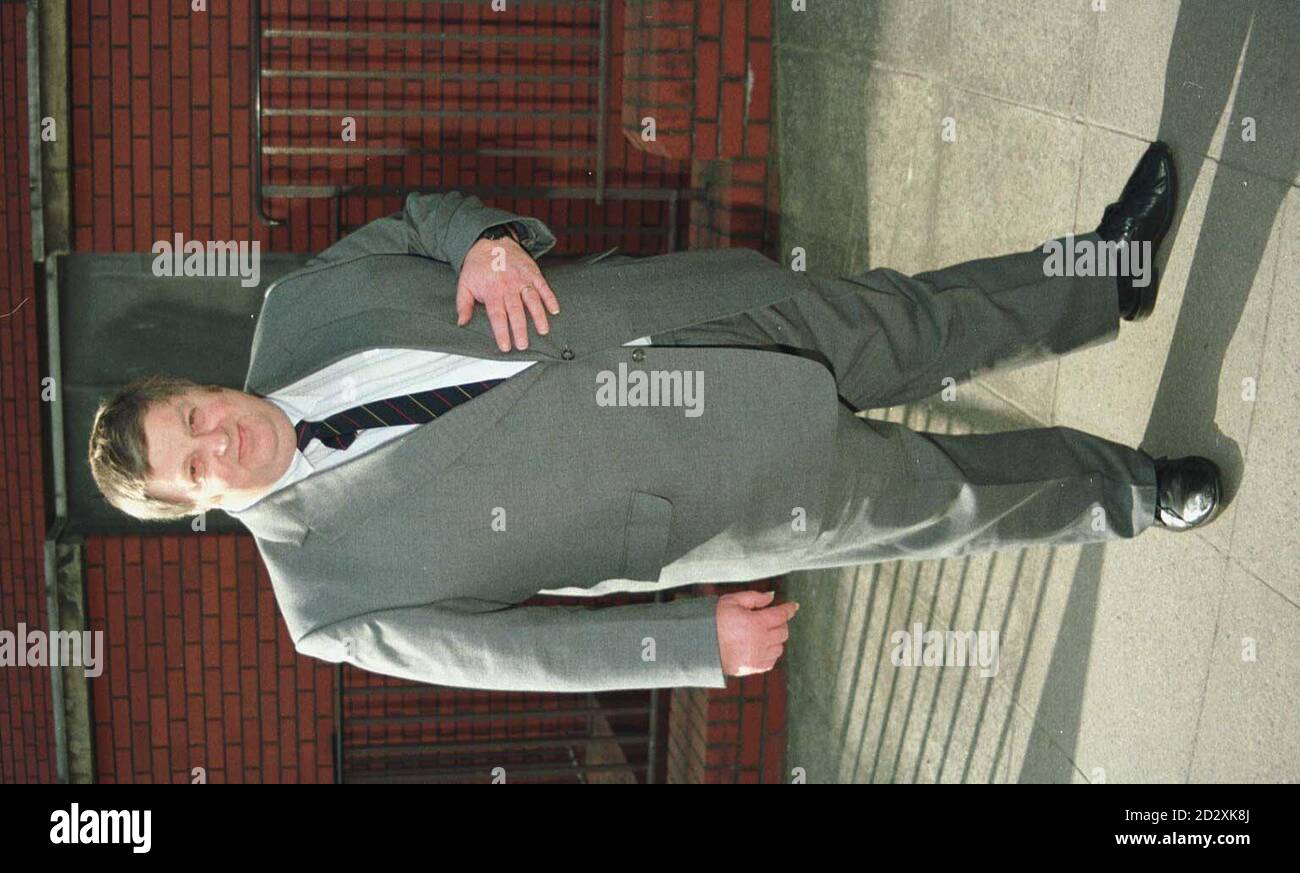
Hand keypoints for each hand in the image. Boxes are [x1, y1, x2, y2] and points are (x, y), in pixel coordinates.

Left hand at [456, 232, 559, 350]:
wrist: (490, 241)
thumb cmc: (478, 266)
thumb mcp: (464, 284)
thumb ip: (463, 305)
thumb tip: (461, 323)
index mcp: (491, 291)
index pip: (497, 315)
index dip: (501, 332)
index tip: (505, 346)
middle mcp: (508, 286)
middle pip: (515, 311)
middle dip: (520, 329)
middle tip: (523, 345)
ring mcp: (522, 279)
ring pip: (532, 299)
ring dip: (538, 316)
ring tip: (543, 331)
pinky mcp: (532, 272)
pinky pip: (543, 286)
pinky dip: (550, 298)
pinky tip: (555, 310)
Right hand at [715, 590, 798, 676]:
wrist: (700, 645)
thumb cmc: (715, 620)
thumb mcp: (732, 601)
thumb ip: (754, 597)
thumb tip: (772, 596)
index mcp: (757, 622)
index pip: (781, 615)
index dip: (789, 609)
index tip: (794, 606)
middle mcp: (761, 640)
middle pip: (783, 631)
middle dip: (780, 623)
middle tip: (771, 619)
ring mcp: (758, 656)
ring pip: (779, 647)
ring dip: (776, 639)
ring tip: (764, 633)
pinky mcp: (753, 668)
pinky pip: (771, 661)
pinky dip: (770, 653)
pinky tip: (761, 647)